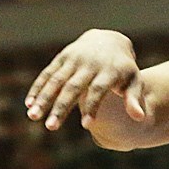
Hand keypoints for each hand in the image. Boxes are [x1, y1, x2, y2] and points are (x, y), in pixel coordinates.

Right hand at [26, 29, 148, 130]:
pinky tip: (29, 104)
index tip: (87, 125)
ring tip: (33, 117)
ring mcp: (73, 60)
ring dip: (43, 99)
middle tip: (51, 127)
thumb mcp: (134, 81)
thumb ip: (134, 98)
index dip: (93, 107)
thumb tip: (140, 118)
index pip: (98, 90)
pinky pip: (47, 74)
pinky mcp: (61, 58)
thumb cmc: (124, 69)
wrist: (109, 41)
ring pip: (55, 81)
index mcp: (108, 71)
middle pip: (72, 88)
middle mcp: (88, 64)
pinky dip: (38, 88)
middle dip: (60, 107)